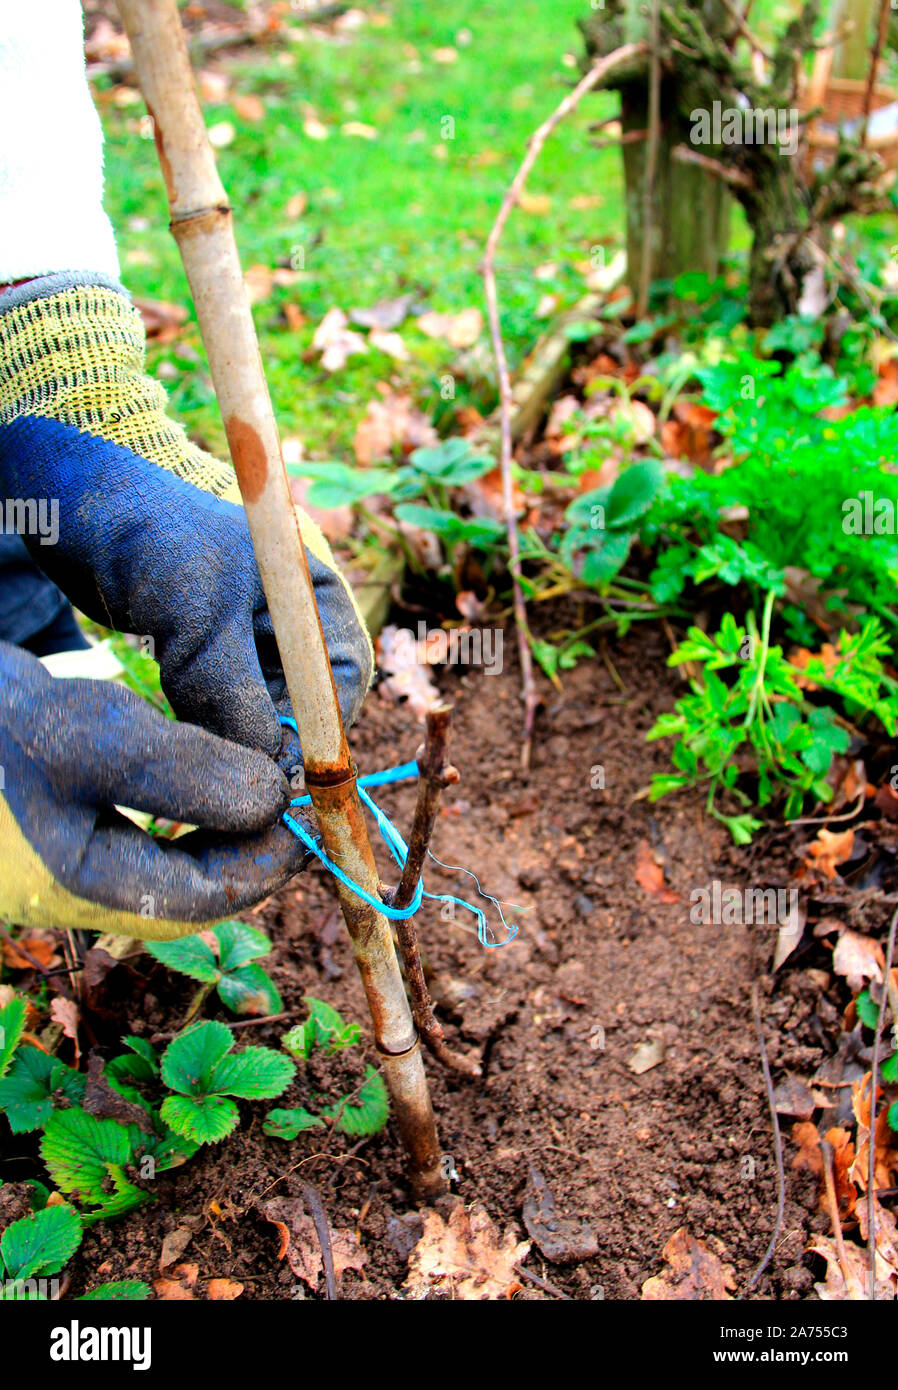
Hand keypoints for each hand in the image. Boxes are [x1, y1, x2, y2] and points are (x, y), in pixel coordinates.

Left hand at [0, 273, 372, 754]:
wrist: (68, 507)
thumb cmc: (145, 536)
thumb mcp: (196, 616)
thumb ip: (233, 690)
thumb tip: (266, 769)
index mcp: (308, 588)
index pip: (343, 671)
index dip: (325, 723)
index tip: (287, 765)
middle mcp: (286, 613)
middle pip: (306, 698)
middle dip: (276, 735)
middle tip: (238, 770)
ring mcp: (243, 633)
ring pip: (259, 708)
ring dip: (235, 734)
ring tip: (202, 749)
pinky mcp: (204, 652)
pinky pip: (219, 704)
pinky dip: (205, 724)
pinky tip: (181, 732)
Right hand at [0, 642, 315, 938]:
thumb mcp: (86, 737)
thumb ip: (183, 773)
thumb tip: (273, 800)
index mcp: (85, 882)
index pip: (211, 895)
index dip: (273, 854)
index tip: (311, 803)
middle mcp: (73, 884)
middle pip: (189, 882)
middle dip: (246, 839)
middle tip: (290, 784)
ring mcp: (55, 857)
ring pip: (162, 853)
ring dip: (212, 815)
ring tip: (252, 770)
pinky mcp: (45, 824)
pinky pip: (130, 825)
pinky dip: (174, 797)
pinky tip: (187, 761)